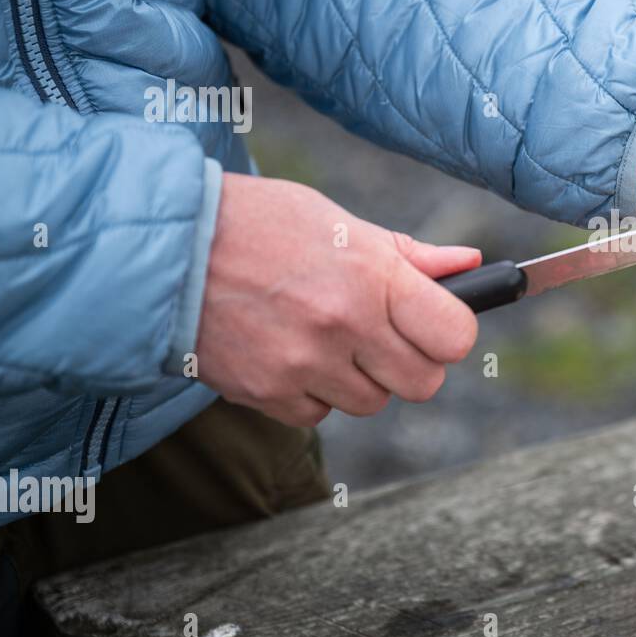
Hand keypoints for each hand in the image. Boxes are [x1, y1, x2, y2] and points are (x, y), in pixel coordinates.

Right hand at [195, 174, 479, 425]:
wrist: (166, 247)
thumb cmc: (259, 223)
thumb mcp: (339, 223)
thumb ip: (409, 255)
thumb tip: (468, 265)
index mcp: (373, 276)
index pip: (455, 336)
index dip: (451, 332)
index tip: (435, 323)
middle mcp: (345, 324)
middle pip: (423, 383)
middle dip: (411, 363)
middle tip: (382, 336)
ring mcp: (305, 363)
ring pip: (371, 402)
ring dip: (358, 378)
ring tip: (324, 336)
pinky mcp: (267, 393)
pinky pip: (318, 413)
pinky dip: (311, 392)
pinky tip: (288, 351)